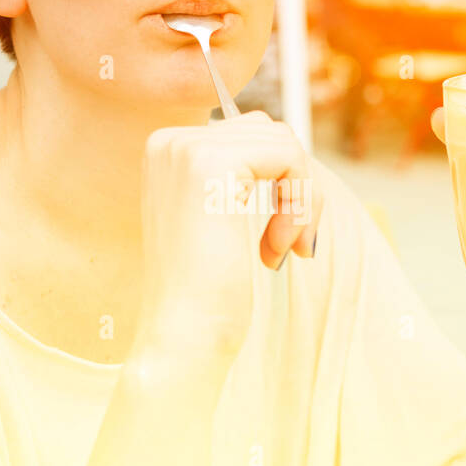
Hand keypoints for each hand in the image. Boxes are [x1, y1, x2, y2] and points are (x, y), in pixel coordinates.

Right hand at [136, 111, 321, 356]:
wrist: (184, 334)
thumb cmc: (207, 290)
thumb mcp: (220, 217)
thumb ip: (242, 175)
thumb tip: (285, 141)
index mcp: (166, 150)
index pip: (249, 133)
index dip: (279, 184)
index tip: (275, 240)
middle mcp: (168, 141)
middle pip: (269, 132)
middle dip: (293, 189)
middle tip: (288, 246)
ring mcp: (186, 149)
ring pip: (284, 142)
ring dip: (299, 199)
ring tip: (282, 248)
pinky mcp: (211, 164)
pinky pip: (288, 156)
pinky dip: (299, 204)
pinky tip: (277, 249)